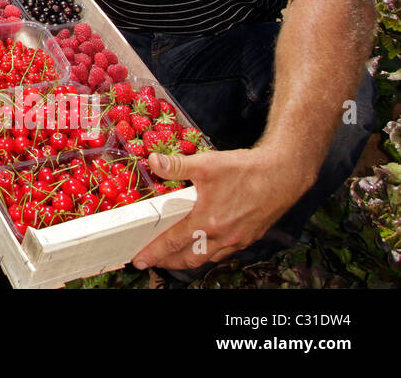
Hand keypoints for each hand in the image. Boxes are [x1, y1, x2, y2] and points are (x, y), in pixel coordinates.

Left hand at [131, 146, 311, 270]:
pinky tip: (204, 244)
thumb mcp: (207, 164)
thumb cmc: (247, 170)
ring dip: (188, 258)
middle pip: (189, 258)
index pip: (173, 242)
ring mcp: (237, 239)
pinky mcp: (249, 236)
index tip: (139, 260)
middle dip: (168, 262)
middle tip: (153, 260)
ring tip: (174, 255)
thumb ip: (177, 165)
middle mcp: (223, 236)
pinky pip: (224, 252)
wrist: (284, 174)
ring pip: (207, 257)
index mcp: (208, 222)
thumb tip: (152, 161)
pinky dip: (208, 252)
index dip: (154, 252)